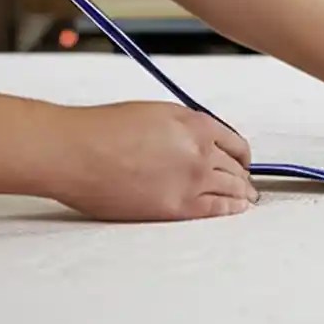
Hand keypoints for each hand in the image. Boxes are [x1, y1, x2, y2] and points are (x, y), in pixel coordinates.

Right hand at [45, 101, 256, 220]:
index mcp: (195, 124)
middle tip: (248, 185)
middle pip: (236, 168)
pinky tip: (236, 210)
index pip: (236, 142)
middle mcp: (200, 151)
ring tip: (246, 200)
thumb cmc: (103, 130)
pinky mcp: (176, 207)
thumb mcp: (155, 113)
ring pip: (231, 189)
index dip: (242, 155)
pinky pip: (216, 209)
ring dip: (242, 195)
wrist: (75, 152)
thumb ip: (186, 127)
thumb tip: (202, 142)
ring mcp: (191, 180)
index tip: (243, 162)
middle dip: (243, 177)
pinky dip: (231, 210)